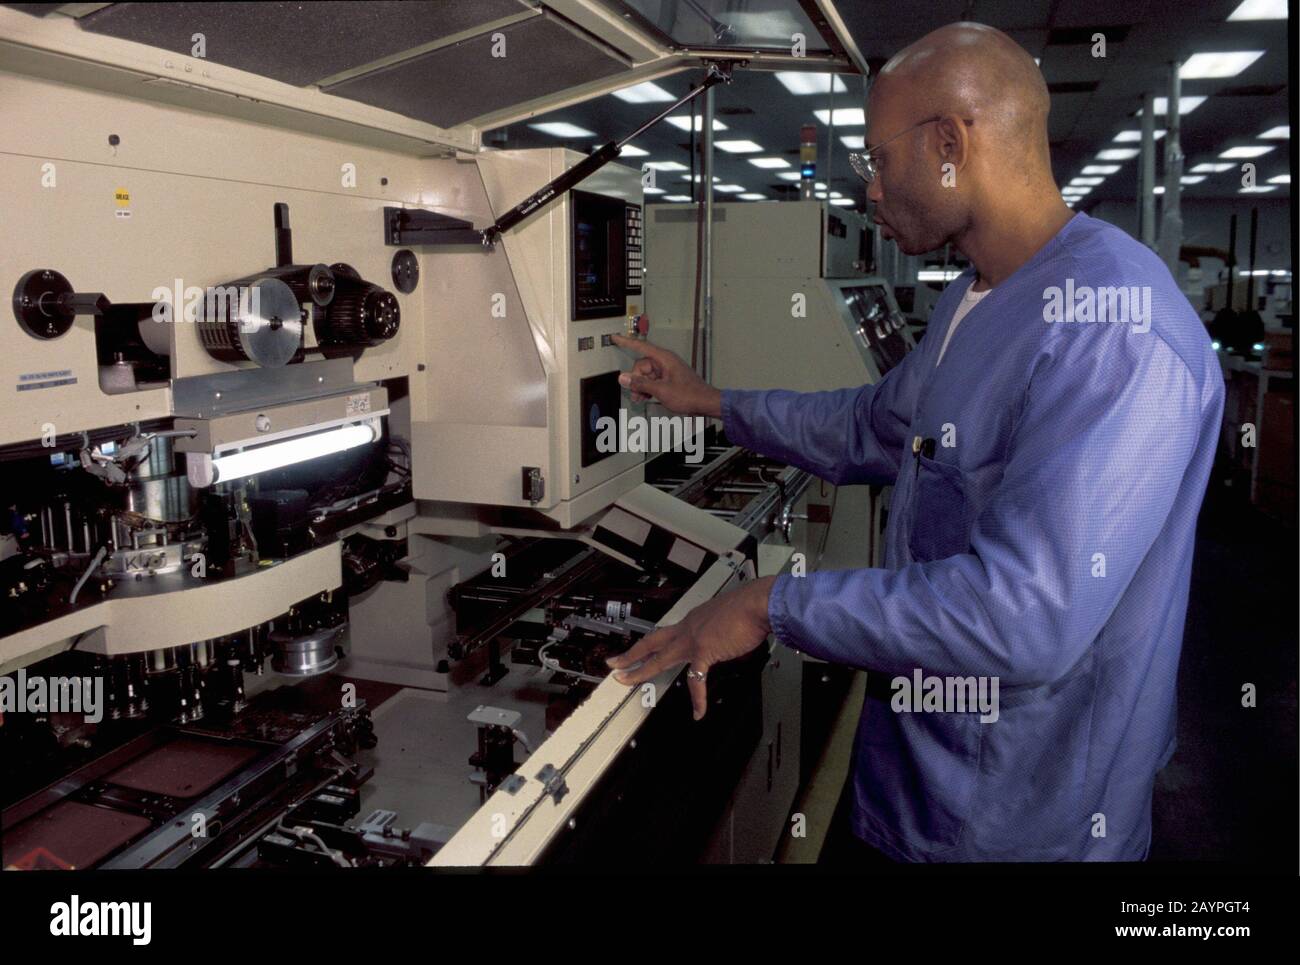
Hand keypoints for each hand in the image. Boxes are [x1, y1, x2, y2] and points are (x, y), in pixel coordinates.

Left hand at [606, 575, 776, 719]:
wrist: (758, 603)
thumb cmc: (750, 607)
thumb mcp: (727, 616)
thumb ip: (720, 630)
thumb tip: (725, 638)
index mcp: (693, 620)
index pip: (666, 633)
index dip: (651, 643)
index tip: (640, 649)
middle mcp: (688, 628)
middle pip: (651, 643)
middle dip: (631, 654)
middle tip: (614, 663)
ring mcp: (693, 640)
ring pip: (659, 658)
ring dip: (641, 671)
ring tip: (626, 681)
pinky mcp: (705, 651)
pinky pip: (698, 680)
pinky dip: (699, 698)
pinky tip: (698, 711)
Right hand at [610, 334, 722, 418]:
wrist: (705, 403)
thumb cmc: (690, 395)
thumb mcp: (661, 390)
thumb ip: (641, 384)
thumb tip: (624, 378)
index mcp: (664, 359)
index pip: (641, 346)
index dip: (626, 342)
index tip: (615, 337)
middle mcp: (665, 362)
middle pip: (641, 366)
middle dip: (636, 379)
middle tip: (636, 393)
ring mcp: (667, 371)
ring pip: (646, 375)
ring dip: (641, 386)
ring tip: (641, 398)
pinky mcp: (669, 379)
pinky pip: (653, 381)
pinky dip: (648, 388)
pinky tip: (646, 397)